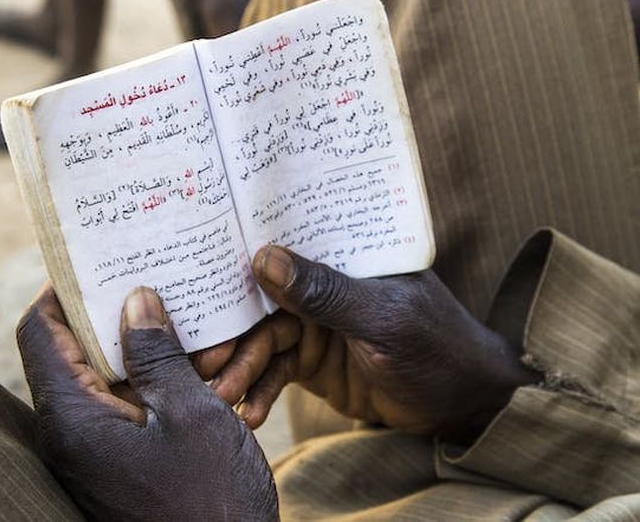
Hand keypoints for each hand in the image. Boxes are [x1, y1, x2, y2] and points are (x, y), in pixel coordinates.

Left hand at [16, 286, 277, 520]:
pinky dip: (148, 380)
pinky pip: (120, 406)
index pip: (40, 332)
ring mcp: (92, 451)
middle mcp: (71, 434)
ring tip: (183, 320)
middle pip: (68, 351)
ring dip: (137, 349)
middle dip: (110, 314)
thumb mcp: (192, 415)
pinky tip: (189, 365)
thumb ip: (159, 355)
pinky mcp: (115, 463)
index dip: (62, 289)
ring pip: (99, 378)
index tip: (99, 259)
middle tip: (152, 281)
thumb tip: (135, 302)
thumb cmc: (212, 502)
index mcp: (75, 418)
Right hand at [213, 246, 538, 440]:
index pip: (283, 244)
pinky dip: (259, 392)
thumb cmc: (437, 346)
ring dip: (238, 369)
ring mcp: (312, 324)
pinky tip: (249, 413)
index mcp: (342, 255)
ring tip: (219, 396)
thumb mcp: (383, 318)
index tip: (195, 275)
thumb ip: (326, 292)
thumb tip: (264, 258)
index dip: (237, 257)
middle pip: (259, 300)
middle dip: (228, 330)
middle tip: (198, 358)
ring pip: (260, 342)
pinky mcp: (309, 361)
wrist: (461, 404)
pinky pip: (273, 373)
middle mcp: (320, 284)